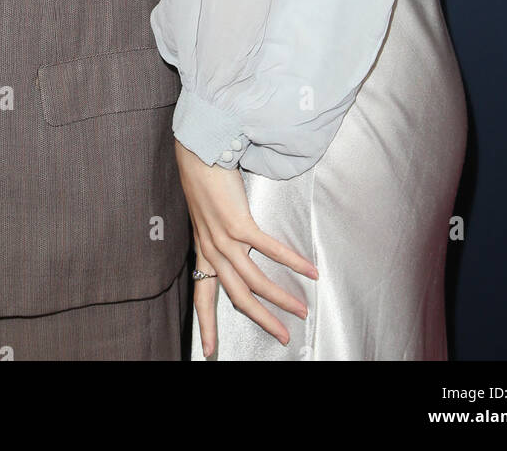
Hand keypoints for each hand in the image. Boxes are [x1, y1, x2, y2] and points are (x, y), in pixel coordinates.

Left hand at [174, 138, 317, 355]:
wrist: (198, 153)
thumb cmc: (204, 180)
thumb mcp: (205, 217)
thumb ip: (217, 237)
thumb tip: (235, 250)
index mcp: (204, 252)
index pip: (203, 297)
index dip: (206, 325)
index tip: (208, 352)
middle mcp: (212, 250)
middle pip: (238, 298)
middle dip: (261, 321)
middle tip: (282, 338)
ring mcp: (225, 238)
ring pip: (255, 281)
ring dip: (281, 299)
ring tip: (302, 310)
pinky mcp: (239, 223)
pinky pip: (269, 250)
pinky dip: (291, 261)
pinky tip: (308, 270)